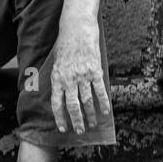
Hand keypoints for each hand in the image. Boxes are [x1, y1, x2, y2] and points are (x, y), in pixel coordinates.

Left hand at [49, 19, 109, 133]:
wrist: (77, 30)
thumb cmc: (65, 46)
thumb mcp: (56, 63)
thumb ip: (58, 80)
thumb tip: (61, 95)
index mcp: (57, 78)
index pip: (57, 103)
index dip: (60, 117)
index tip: (63, 129)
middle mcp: (69, 79)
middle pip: (72, 106)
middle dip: (76, 121)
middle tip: (80, 131)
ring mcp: (82, 76)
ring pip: (87, 101)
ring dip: (90, 115)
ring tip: (93, 125)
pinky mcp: (95, 71)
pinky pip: (100, 91)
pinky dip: (103, 103)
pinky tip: (106, 112)